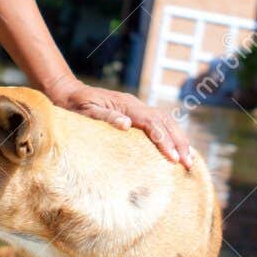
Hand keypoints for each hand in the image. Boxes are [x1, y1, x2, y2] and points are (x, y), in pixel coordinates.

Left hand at [45, 77, 193, 168]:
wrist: (68, 93)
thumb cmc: (74, 106)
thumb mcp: (85, 112)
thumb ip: (105, 116)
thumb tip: (125, 124)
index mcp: (126, 105)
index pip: (152, 123)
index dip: (164, 140)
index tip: (173, 158)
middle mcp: (135, 105)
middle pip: (165, 121)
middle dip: (179, 141)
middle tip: (189, 163)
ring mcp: (136, 108)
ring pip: (165, 121)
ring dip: (178, 138)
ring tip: (188, 158)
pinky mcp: (134, 114)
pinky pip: (158, 123)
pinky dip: (170, 135)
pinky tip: (174, 148)